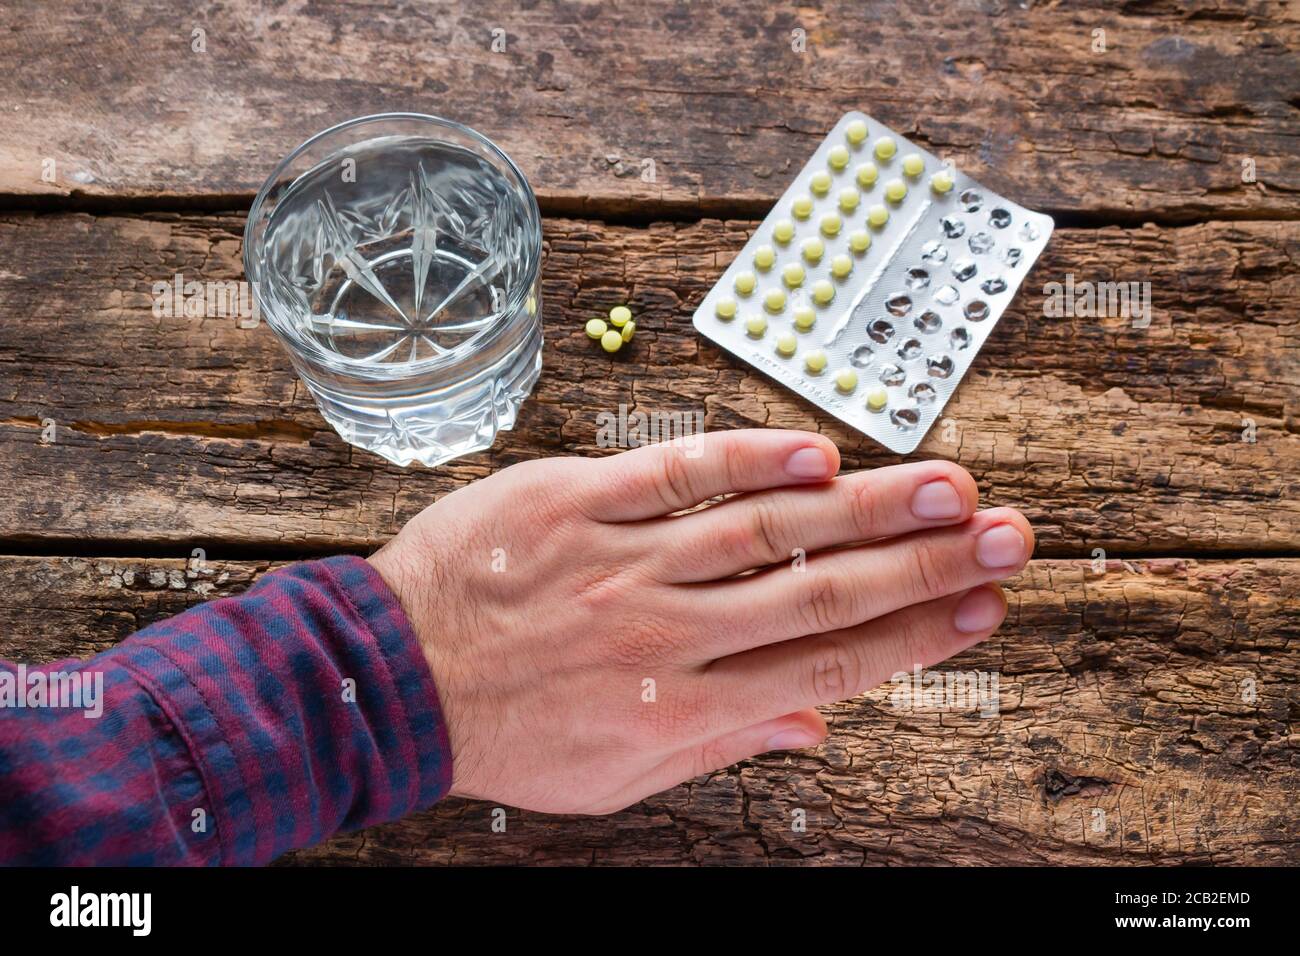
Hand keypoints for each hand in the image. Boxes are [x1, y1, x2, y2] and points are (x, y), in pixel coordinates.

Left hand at [368, 429, 1031, 813]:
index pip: (829, 665)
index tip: (982, 609)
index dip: (916, 635)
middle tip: (1006, 536)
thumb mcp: (618, 777)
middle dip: (925, 565)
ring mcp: (622, 559)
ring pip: (765, 527)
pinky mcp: (574, 500)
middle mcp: (669, 631)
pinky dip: (746, 460)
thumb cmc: (508, 733)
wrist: (391, 677)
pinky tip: (816, 452)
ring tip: (947, 487)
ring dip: (864, 506)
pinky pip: (672, 475)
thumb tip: (815, 729)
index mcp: (686, 704)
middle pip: (820, 590)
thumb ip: (723, 747)